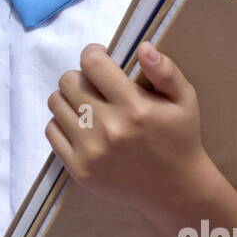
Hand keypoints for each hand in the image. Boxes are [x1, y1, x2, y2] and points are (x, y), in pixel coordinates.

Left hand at [44, 41, 209, 215]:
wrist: (175, 190)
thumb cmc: (179, 139)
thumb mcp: (185, 100)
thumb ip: (165, 71)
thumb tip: (142, 46)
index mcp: (134, 107)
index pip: (92, 64)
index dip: (93, 53)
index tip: (101, 58)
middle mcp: (109, 128)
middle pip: (68, 81)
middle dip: (81, 76)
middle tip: (95, 86)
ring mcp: (90, 151)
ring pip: (56, 103)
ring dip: (69, 98)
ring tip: (87, 105)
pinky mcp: (79, 169)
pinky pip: (51, 131)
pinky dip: (63, 123)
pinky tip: (82, 126)